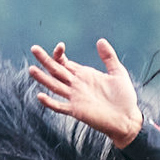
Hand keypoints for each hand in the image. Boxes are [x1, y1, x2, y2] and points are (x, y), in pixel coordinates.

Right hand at [28, 40, 143, 146]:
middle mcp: (77, 85)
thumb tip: (100, 40)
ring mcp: (75, 98)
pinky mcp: (77, 111)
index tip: (60, 45)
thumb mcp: (118, 73)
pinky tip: (40, 96)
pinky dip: (50, 102)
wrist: (128, 119)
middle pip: (56, 71)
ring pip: (55, 86)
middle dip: (45, 60)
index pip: (65, 62)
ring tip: (31, 69)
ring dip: (43, 78)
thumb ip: (109, 58)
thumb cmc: (124, 98)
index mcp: (84, 75)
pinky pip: (60, 107)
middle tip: (34, 48)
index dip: (60, 54)